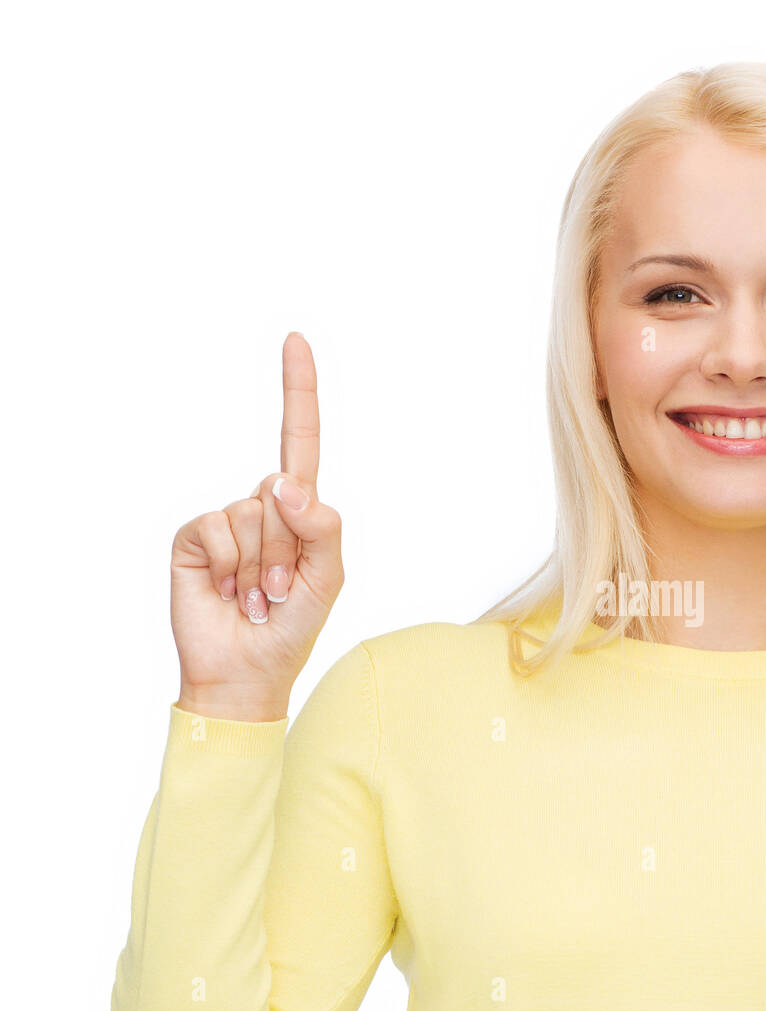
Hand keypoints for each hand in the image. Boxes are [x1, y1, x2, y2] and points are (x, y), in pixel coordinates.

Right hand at [170, 333, 343, 720]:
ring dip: (259, 568)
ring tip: (256, 597)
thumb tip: (286, 483)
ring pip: (252, 515)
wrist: (246, 670)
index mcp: (300, 511)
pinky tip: (226, 592)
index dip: (298, 391)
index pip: (299, 441)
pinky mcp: (192, 536)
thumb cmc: (293, 625)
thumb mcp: (328, 578)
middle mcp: (262, 506)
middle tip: (280, 592)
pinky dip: (228, 566)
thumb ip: (323, 528)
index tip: (296, 340)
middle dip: (288, 551)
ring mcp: (226, 520)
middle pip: (284, 495)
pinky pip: (216, 528)